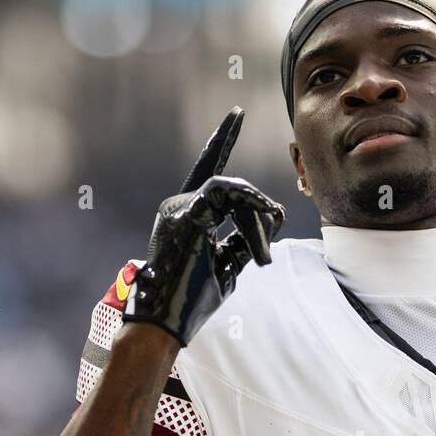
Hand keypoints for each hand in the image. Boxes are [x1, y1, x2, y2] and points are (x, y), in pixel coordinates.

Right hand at [123, 108, 284, 345]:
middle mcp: (178, 205)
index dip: (222, 140)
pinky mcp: (183, 216)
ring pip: (232, 189)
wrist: (164, 322)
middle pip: (232, 190)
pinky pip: (224, 192)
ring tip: (259, 256)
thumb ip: (246, 239)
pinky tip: (262, 218)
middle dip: (258, 216)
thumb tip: (272, 215)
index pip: (210, 170)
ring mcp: (177, 209)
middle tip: (263, 256)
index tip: (237, 114)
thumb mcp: (228, 266)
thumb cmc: (191, 300)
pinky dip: (248, 205)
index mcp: (187, 214)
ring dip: (255, 221)